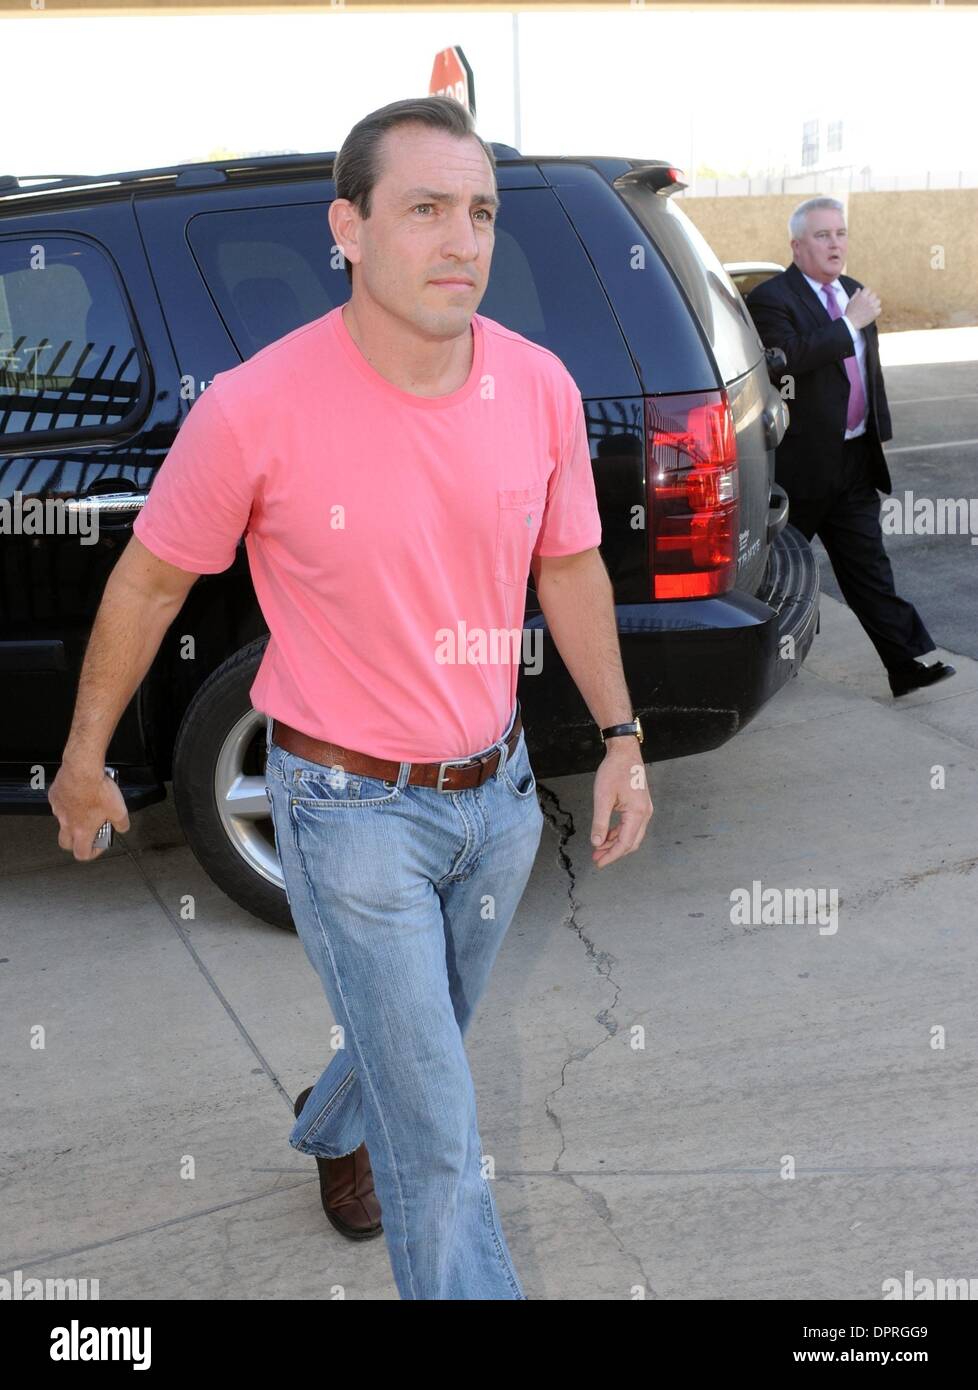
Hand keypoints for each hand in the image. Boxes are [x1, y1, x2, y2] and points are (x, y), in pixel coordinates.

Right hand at [48, 760, 129, 861]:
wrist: (82, 769)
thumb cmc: (98, 789)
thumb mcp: (120, 810)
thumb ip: (122, 824)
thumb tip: (122, 827)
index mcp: (82, 830)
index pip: (82, 853)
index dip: (92, 853)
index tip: (99, 844)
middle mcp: (66, 822)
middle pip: (66, 842)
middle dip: (76, 841)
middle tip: (88, 831)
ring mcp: (58, 809)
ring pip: (62, 820)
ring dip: (74, 818)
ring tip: (89, 807)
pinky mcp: (55, 796)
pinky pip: (60, 803)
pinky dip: (69, 802)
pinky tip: (80, 793)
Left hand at [590, 739, 653, 868]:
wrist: (624, 752)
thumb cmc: (614, 770)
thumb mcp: (603, 797)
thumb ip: (600, 822)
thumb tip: (597, 842)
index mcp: (637, 813)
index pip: (625, 843)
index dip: (611, 855)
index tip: (599, 863)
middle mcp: (645, 814)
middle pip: (631, 842)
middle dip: (614, 852)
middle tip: (597, 858)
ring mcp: (644, 810)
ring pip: (632, 835)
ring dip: (616, 843)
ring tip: (599, 849)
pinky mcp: (640, 806)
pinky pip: (631, 826)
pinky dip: (619, 833)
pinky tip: (606, 836)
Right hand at [844, 286, 880, 328]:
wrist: (851, 323)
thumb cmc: (849, 312)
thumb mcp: (850, 302)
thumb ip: (856, 294)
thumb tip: (859, 289)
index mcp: (862, 296)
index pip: (868, 289)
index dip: (866, 293)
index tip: (865, 297)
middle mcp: (868, 300)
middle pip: (874, 294)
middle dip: (871, 298)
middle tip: (867, 303)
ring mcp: (872, 306)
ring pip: (878, 301)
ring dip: (875, 304)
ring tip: (870, 308)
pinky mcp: (875, 313)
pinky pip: (879, 309)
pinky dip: (876, 311)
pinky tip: (871, 313)